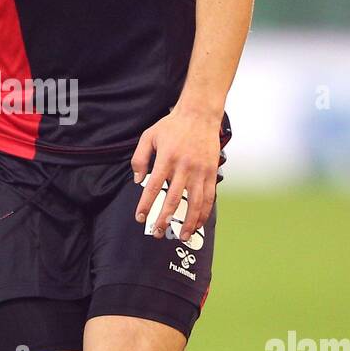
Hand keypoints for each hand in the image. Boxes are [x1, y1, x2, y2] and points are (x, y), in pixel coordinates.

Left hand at [130, 104, 220, 241]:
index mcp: (166, 158)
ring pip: (195, 202)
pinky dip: (204, 212)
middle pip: (174, 199)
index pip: (154, 187)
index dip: (146, 204)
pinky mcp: (212, 172)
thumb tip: (136, 181)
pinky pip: (209, 197)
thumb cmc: (172, 125)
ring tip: (182, 236)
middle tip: (157, 232)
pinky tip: (198, 223)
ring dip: (188, 221)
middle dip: (165, 219)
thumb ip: (139, 158)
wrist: (199, 114)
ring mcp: (200, 170)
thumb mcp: (148, 136)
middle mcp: (184, 166)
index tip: (140, 217)